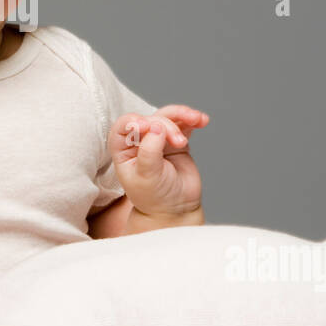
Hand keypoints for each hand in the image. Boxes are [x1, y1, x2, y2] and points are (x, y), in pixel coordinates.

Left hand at [107, 104, 208, 219]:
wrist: (175, 210)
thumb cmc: (153, 196)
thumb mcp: (146, 177)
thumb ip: (149, 151)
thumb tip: (156, 126)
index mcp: (122, 149)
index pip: (124, 126)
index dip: (135, 121)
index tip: (148, 126)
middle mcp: (139, 141)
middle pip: (150, 119)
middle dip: (166, 125)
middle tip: (178, 141)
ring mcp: (158, 139)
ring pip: (167, 117)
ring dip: (182, 115)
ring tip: (196, 119)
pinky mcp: (176, 140)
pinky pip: (183, 124)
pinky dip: (192, 119)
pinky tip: (202, 120)